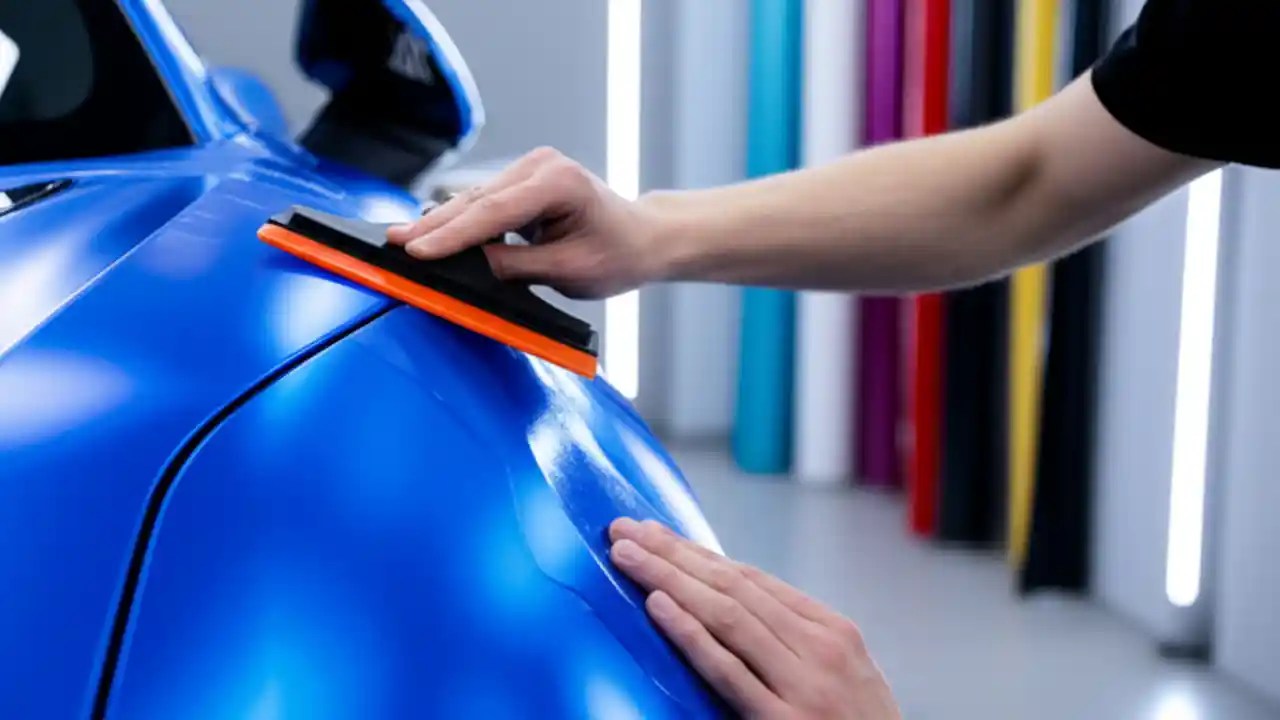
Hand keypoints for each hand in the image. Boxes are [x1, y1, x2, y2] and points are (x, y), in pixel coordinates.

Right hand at [387, 147, 670, 298]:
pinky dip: (458, 222)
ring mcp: (530, 169)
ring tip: (400, 241)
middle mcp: (541, 166)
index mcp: (559, 181)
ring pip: (473, 200)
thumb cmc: (618, 254)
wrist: (642, 239)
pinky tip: (428, 235)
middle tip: (392, 245)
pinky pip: (482, 203)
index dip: (453, 235)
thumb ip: (518, 267)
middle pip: (476, 201)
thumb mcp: (570, 271)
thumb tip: (470, 268)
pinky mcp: (521, 182)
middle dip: (434, 227)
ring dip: (439, 224)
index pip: (495, 211)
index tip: (417, 251)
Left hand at [608, 518, 901, 719]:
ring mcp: (804, 687)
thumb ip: (793, 643)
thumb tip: (725, 607)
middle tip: (623, 531)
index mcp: (832, 631)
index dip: (696, 552)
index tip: (653, 532)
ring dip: (668, 579)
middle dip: (673, 554)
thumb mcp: (841, 677)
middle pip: (732, 587)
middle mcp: (820, 650)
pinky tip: (658, 608)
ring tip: (626, 557)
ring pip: (726, 616)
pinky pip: (728, 672)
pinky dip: (691, 635)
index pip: (750, 579)